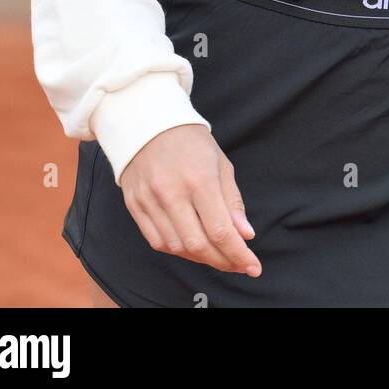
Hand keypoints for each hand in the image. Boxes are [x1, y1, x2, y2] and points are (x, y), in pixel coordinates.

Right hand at [119, 123, 261, 276]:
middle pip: (198, 245)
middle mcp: (171, 192)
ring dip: (201, 257)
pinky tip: (192, 246)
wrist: (149, 122)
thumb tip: (246, 235)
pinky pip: (157, 241)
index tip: (253, 266)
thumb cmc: (191, 141)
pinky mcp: (134, 205)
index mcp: (199, 179)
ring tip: (218, 254)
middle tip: (238, 264)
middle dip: (222, 261)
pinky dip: (177, 250)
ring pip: (177, 247)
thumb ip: (233, 202)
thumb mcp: (220, 164)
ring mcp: (150, 200)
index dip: (238, 254)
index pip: (220, 230)